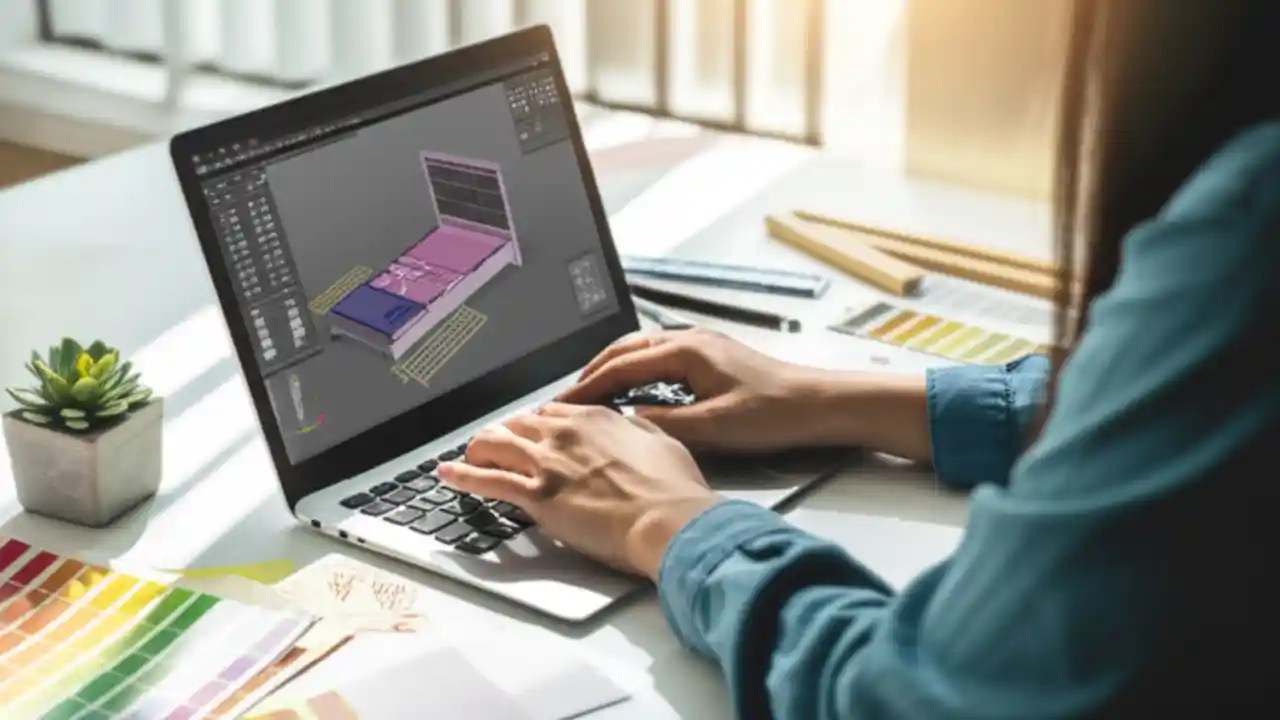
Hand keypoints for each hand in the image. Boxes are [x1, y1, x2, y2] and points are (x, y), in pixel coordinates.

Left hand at [437, 403, 720, 578]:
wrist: (668, 521)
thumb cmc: (672, 490)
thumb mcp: (661, 442)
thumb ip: (636, 430)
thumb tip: (628, 426)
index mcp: (595, 417)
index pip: (551, 411)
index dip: (537, 424)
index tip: (533, 433)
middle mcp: (565, 433)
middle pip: (518, 423)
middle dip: (505, 434)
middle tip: (499, 446)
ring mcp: (547, 463)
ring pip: (494, 443)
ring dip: (478, 449)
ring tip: (467, 456)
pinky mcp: (535, 496)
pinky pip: (485, 480)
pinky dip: (460, 476)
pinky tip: (445, 475)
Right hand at [557, 328, 830, 452]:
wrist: (818, 404)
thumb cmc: (774, 413)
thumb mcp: (713, 426)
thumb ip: (664, 424)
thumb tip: (625, 423)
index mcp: (685, 351)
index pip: (620, 368)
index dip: (586, 388)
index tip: (561, 406)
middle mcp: (689, 340)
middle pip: (624, 351)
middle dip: (591, 374)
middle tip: (565, 400)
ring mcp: (701, 345)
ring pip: (640, 352)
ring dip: (611, 370)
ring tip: (589, 394)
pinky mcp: (711, 357)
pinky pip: (658, 358)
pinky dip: (634, 371)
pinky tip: (632, 391)